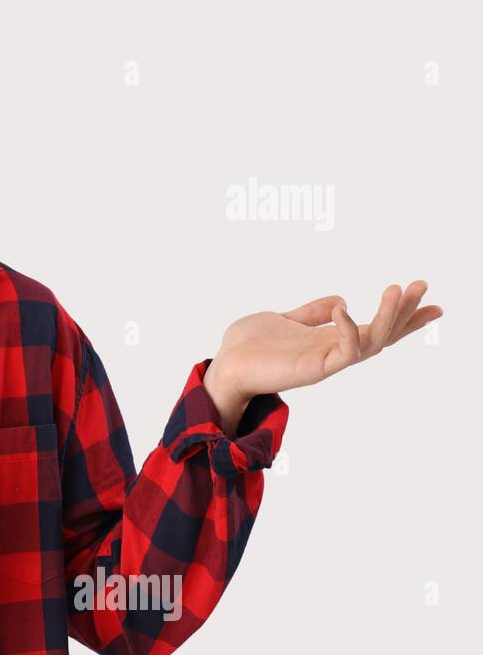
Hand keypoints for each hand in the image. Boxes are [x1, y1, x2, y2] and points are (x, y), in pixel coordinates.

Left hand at [204, 281, 442, 407]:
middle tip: (422, 285)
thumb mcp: (285, 319)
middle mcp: (333, 351)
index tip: (429, 298)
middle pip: (382, 334)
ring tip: (395, 290)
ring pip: (371, 342)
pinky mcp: (314, 369)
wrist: (224, 365)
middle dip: (405, 312)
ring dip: (388, 316)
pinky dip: (349, 330)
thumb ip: (312, 312)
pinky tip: (344, 308)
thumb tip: (342, 299)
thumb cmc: (249, 346)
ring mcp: (326, 361)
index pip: (375, 326)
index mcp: (329, 339)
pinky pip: (343, 352)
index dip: (403, 315)